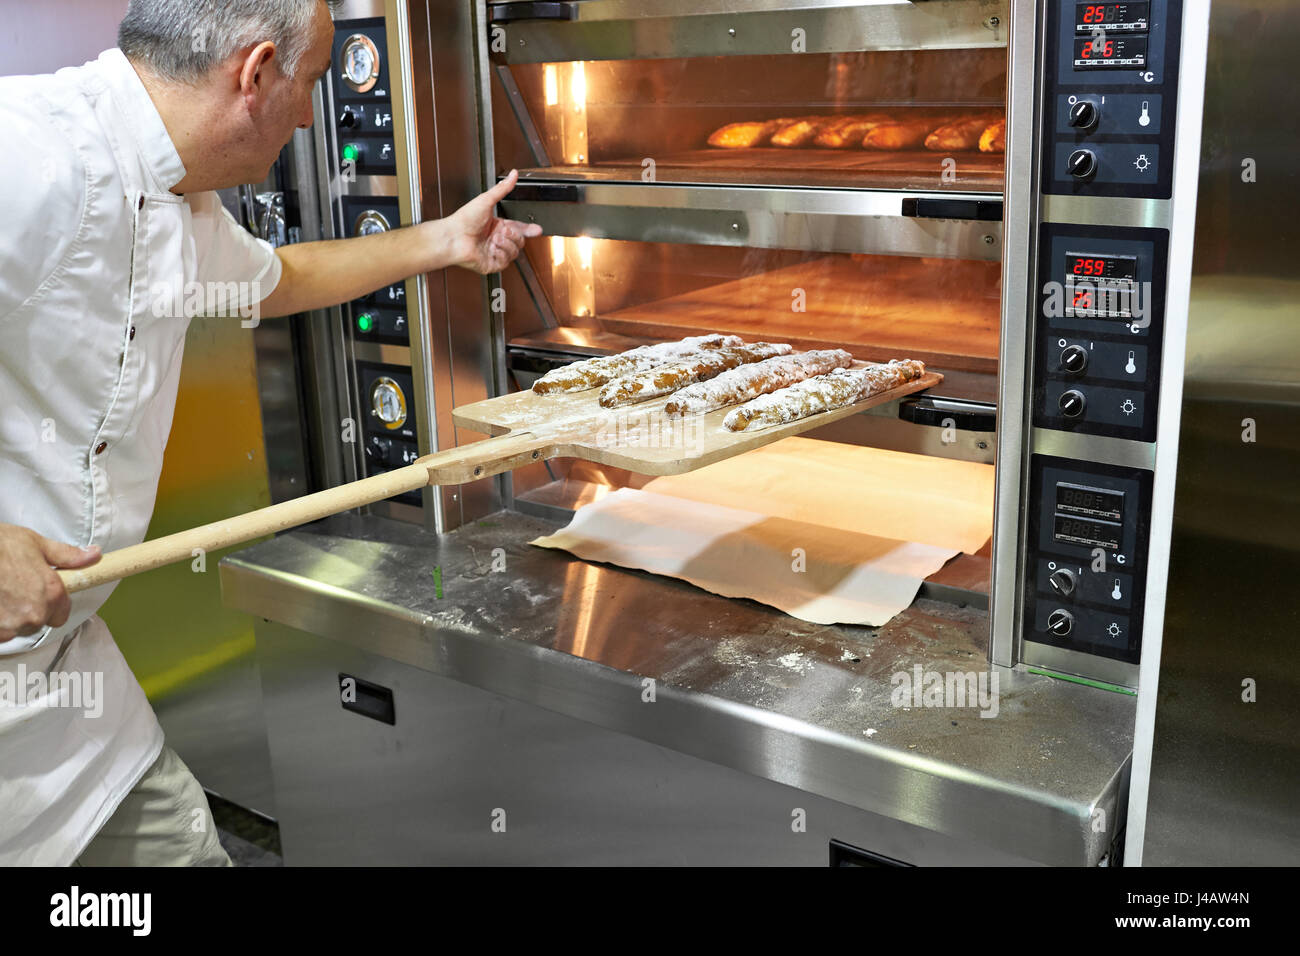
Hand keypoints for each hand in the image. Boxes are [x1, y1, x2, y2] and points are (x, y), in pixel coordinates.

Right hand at [0, 524, 100, 643]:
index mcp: (52, 594)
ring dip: (8, 615)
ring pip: (15, 627)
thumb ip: (68, 556)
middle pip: (36, 622)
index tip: (38, 594)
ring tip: (0, 593)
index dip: (50, 606)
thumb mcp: (37, 544)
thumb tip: (94, 555)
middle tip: (13, 588)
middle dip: (27, 609)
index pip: (60, 616)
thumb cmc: (1, 545)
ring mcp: (10, 625)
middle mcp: (34, 613)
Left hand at [443, 169, 543, 274]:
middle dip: (515, 235)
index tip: (537, 229)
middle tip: (504, 231)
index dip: (529, 230)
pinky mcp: (491, 264)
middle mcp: (497, 239)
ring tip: (494, 238)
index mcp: (497, 226)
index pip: (518, 228)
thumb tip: (513, 175)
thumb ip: (502, 188)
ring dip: (507, 244)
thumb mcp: (486, 200)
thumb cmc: (464, 219)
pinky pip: (505, 261)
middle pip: (520, 241)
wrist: (453, 236)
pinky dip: (500, 253)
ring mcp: (494, 252)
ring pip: (514, 252)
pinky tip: (491, 248)